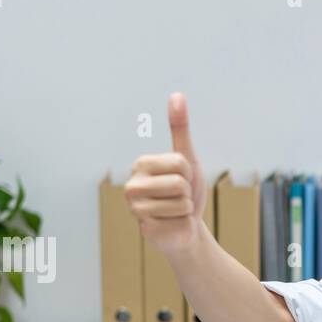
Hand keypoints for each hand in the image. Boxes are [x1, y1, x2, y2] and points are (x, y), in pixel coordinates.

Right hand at [126, 92, 207, 255]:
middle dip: (188, 191)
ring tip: (176, 210)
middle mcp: (132, 184)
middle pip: (179, 182)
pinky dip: (183, 222)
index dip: (189, 173)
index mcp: (141, 164)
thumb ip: (180, 128)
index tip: (182, 180)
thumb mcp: (188, 158)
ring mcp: (136, 207)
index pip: (180, 162)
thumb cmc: (186, 191)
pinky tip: (172, 223)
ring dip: (186, 207)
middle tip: (180, 198)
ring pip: (180, 201)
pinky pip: (178, 218)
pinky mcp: (145, 227)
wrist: (187, 226)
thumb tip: (177, 94)